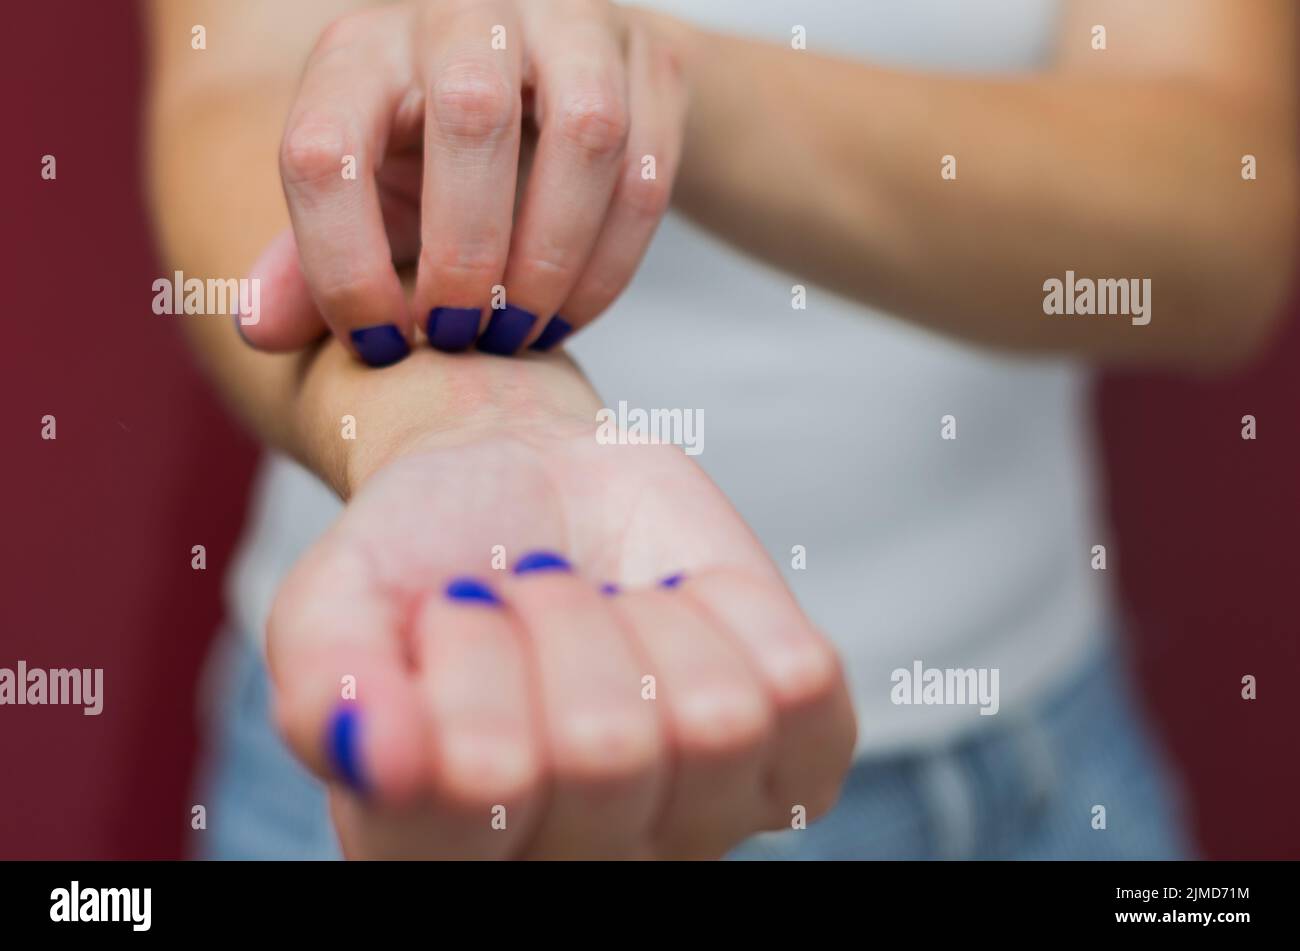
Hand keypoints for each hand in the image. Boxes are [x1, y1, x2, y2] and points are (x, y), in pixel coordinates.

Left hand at [241, 0, 691, 364]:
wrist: (555, 89)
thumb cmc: (436, 162)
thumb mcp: (369, 203)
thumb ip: (311, 264)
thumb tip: (254, 329)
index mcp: (362, 49)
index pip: (325, 147)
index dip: (342, 268)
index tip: (382, 344)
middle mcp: (461, 9)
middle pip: (471, 115)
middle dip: (468, 255)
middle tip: (463, 336)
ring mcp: (569, 20)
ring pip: (585, 134)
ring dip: (555, 259)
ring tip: (524, 333)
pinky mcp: (650, 57)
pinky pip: (649, 169)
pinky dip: (613, 262)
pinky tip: (575, 310)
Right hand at [265, 350, 855, 858]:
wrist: (523, 484)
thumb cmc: (425, 554)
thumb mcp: (335, 600)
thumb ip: (330, 682)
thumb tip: (383, 752)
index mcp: (440, 856)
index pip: (478, 791)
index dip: (468, 665)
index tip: (448, 608)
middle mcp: (575, 867)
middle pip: (608, 750)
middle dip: (555, 618)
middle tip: (529, 595)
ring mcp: (695, 825)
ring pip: (716, 719)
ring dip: (641, 612)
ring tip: (603, 602)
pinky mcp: (791, 760)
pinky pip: (800, 688)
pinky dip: (737, 610)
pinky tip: (683, 607)